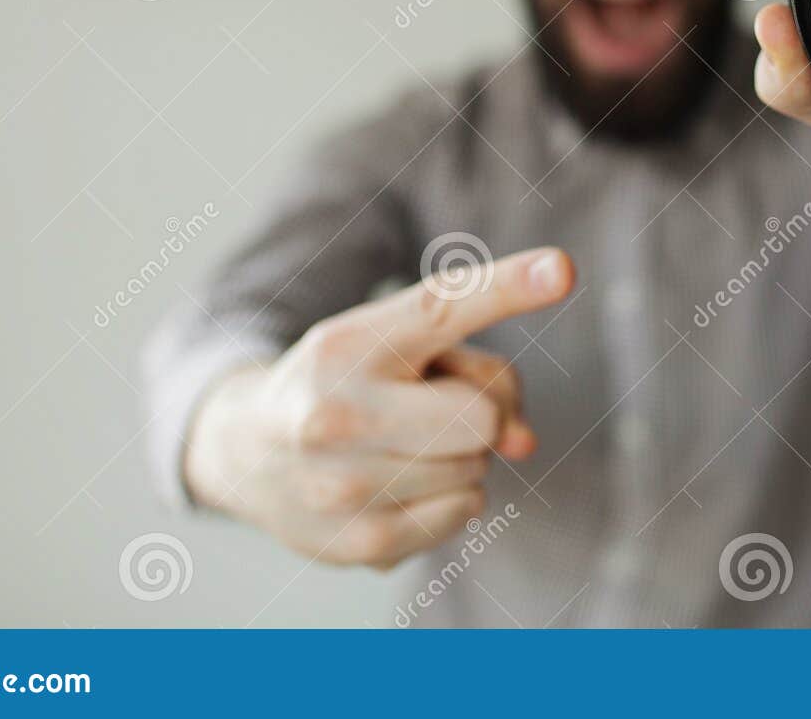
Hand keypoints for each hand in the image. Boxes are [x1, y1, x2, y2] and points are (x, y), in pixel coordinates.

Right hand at [183, 247, 574, 567]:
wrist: (246, 450)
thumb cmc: (346, 382)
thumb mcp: (394, 345)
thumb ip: (475, 370)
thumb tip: (523, 442)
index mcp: (347, 344)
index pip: (441, 307)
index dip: (509, 286)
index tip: (565, 268)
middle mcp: (335, 411)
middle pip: (481, 414)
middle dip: (474, 409)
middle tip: (425, 405)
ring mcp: (342, 485)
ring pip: (478, 468)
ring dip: (459, 456)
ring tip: (398, 442)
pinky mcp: (358, 542)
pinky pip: (464, 512)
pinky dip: (450, 498)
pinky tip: (399, 483)